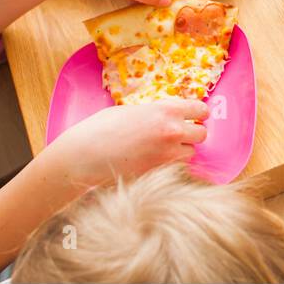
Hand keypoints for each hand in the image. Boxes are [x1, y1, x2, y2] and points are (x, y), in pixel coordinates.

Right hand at [46, 100, 210, 184]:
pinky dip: (171, 165)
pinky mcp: (159, 173)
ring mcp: (167, 155)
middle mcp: (171, 131)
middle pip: (202, 134)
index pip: (200, 109)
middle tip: (179, 134)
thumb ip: (154, 112)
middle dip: (192, 133)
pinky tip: (155, 161)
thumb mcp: (130, 111)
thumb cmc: (100, 129)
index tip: (194, 116)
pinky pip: (176, 168)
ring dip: (183, 151)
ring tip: (164, 149)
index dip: (198, 113)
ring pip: (191, 153)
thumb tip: (167, 116)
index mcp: (165, 110)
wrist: (81, 158)